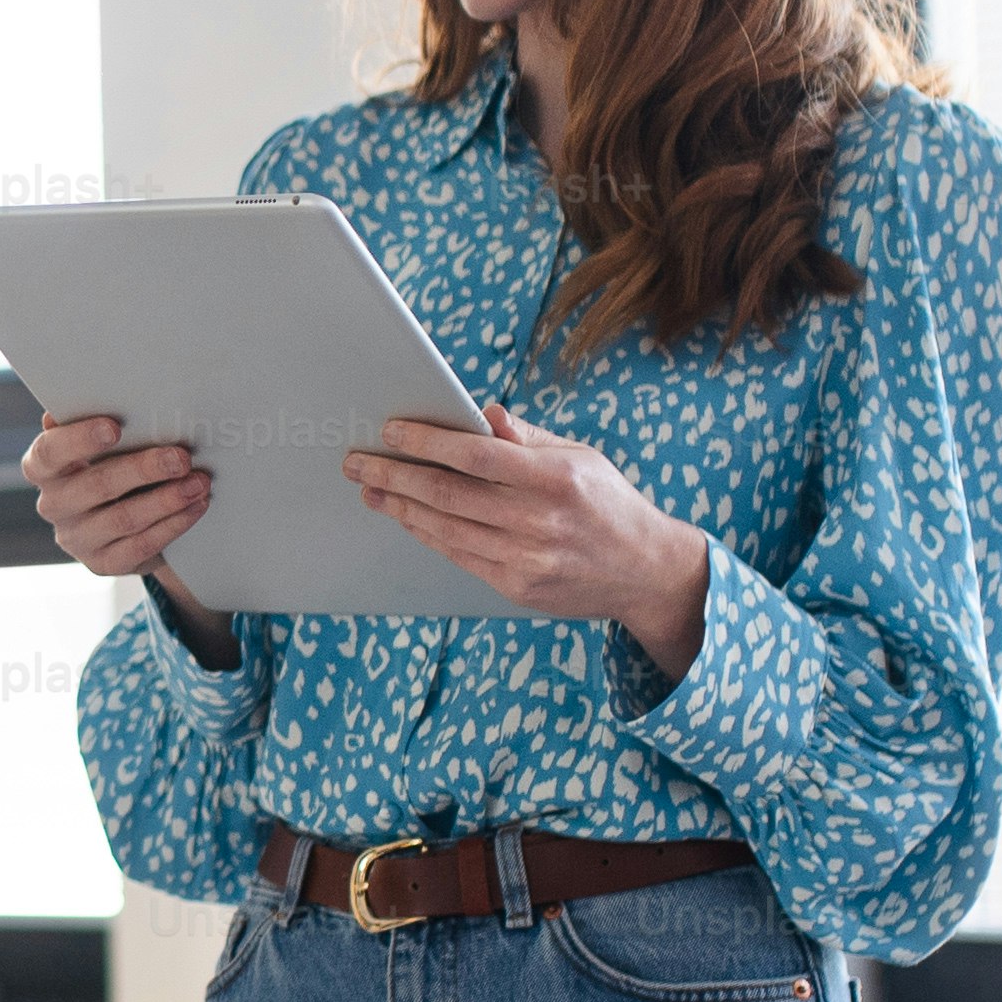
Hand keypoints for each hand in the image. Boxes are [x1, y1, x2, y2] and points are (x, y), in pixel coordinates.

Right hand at [26, 412, 208, 580]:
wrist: (123, 523)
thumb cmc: (111, 467)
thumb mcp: (101, 447)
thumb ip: (99, 425)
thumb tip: (108, 393)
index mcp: (44, 468)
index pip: (50, 453)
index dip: (78, 439)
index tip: (114, 427)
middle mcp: (54, 505)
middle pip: (96, 486)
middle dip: (144, 469)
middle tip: (181, 457)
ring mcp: (76, 538)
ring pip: (124, 518)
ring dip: (167, 499)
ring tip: (199, 482)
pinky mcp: (102, 564)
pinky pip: (140, 546)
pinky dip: (173, 524)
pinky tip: (195, 507)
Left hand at [344, 405, 714, 681]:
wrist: (644, 571)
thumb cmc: (607, 502)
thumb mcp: (579, 457)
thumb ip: (526, 438)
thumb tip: (481, 414)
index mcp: (555, 478)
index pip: (475, 454)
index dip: (426, 441)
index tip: (390, 430)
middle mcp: (537, 520)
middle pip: (447, 493)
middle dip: (394, 475)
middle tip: (357, 462)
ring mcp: (525, 558)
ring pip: (444, 527)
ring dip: (399, 507)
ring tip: (370, 489)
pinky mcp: (516, 587)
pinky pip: (457, 555)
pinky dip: (426, 533)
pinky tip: (405, 516)